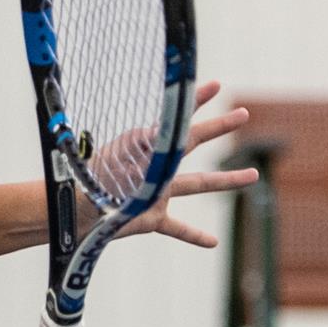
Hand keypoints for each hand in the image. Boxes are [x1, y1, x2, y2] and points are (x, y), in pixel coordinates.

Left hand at [95, 79, 259, 246]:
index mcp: (147, 147)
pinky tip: (213, 241)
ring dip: (226, 180)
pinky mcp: (151, 219)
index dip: (195, 100)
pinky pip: (177, 228)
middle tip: (243, 114)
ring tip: (254, 176)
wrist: (73, 209)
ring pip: (198, 183)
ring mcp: (157, 193)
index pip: (177, 119)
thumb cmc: (90, 180)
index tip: (216, 85)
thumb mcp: (118, 159)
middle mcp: (157, 166)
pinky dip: (194, 234)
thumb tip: (160, 132)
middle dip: (218, 127)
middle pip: (194, 143)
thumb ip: (141, 148)